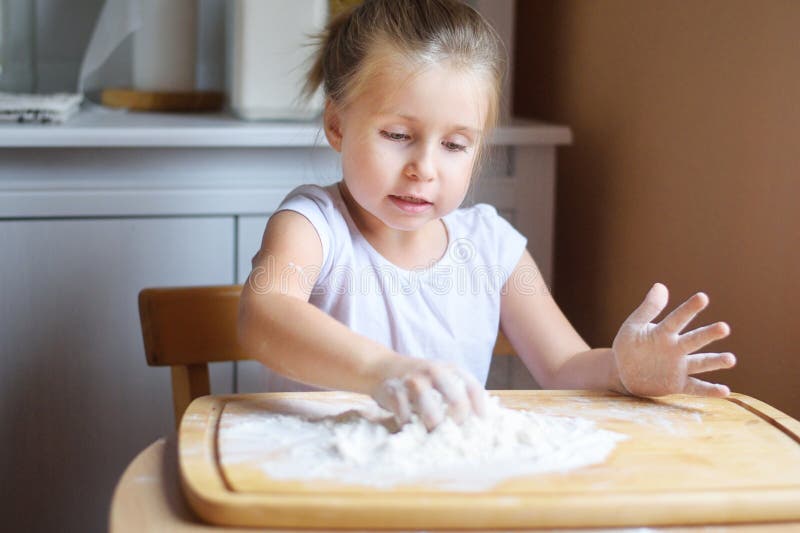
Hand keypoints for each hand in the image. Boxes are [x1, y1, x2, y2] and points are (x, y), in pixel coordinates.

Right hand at [372, 359, 488, 430]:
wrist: (382, 368)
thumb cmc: (418, 378)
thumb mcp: (441, 376)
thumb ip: (457, 391)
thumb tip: (477, 421)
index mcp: (450, 368)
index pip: (473, 388)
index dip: (479, 409)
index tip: (480, 425)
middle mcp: (434, 372)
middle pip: (458, 404)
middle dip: (458, 424)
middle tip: (453, 432)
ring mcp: (414, 382)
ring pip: (432, 416)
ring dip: (434, 430)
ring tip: (432, 433)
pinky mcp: (395, 393)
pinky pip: (408, 420)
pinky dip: (411, 428)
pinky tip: (411, 427)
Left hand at [612, 283, 735, 396]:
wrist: (623, 372)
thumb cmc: (629, 346)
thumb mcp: (633, 327)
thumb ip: (647, 309)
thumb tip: (660, 286)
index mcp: (663, 333)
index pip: (677, 319)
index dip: (688, 308)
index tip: (702, 297)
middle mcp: (676, 348)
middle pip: (694, 340)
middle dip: (708, 334)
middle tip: (723, 327)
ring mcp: (679, 366)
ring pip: (700, 363)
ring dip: (715, 361)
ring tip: (730, 359)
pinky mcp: (677, 384)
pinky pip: (695, 387)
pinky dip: (709, 390)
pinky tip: (725, 391)